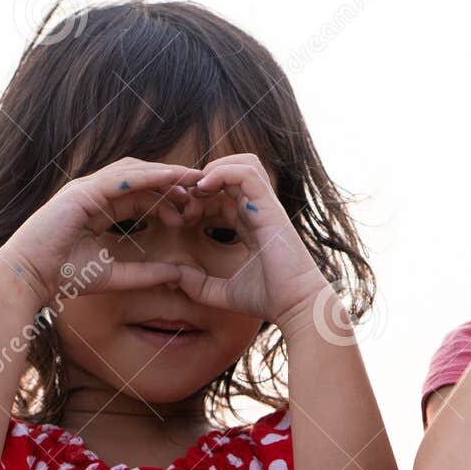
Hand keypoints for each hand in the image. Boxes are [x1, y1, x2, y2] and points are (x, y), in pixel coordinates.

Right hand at [0, 158, 204, 311]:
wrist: (28, 278)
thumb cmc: (62, 278)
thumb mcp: (113, 275)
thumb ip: (144, 274)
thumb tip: (177, 275)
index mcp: (99, 209)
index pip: (140, 197)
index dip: (166, 201)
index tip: (191, 213)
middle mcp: (94, 193)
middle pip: (141, 179)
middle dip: (171, 184)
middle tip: (200, 193)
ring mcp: (86, 188)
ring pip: (135, 172)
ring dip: (165, 175)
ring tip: (193, 181)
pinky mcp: (82, 191)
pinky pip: (121, 178)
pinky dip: (148, 176)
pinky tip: (171, 178)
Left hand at [170, 153, 329, 324]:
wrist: (296, 306)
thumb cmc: (269, 299)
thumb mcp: (224, 292)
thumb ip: (199, 285)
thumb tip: (173, 278)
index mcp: (250, 224)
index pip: (224, 195)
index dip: (200, 199)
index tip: (182, 218)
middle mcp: (258, 211)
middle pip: (231, 173)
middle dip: (203, 182)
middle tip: (185, 205)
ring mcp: (266, 207)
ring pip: (243, 164)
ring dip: (214, 170)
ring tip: (197, 191)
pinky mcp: (269, 208)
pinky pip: (246, 173)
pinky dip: (222, 172)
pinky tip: (204, 189)